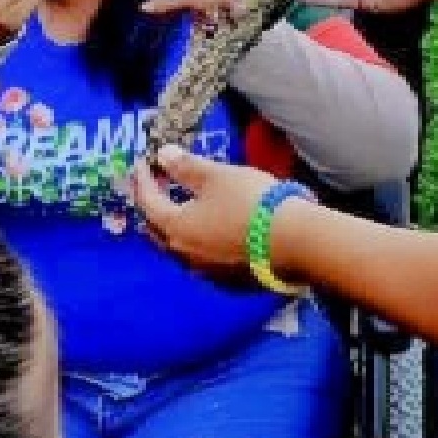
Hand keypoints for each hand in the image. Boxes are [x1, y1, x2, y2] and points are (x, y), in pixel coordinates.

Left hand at [133, 144, 283, 283]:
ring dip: (174, 227)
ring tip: (181, 208)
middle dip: (152, 207)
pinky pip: (202, 260)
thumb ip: (186, 166)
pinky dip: (198, 242)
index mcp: (175, 227)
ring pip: (179, 249)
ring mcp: (207, 273)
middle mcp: (184, 255)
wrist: (294, 243)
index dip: (143, 179)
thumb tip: (163, 155)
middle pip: (156, 231)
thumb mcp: (217, 176)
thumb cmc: (250, 202)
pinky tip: (210, 233)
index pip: (147, 201)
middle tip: (155, 186)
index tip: (143, 162)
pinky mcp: (229, 282)